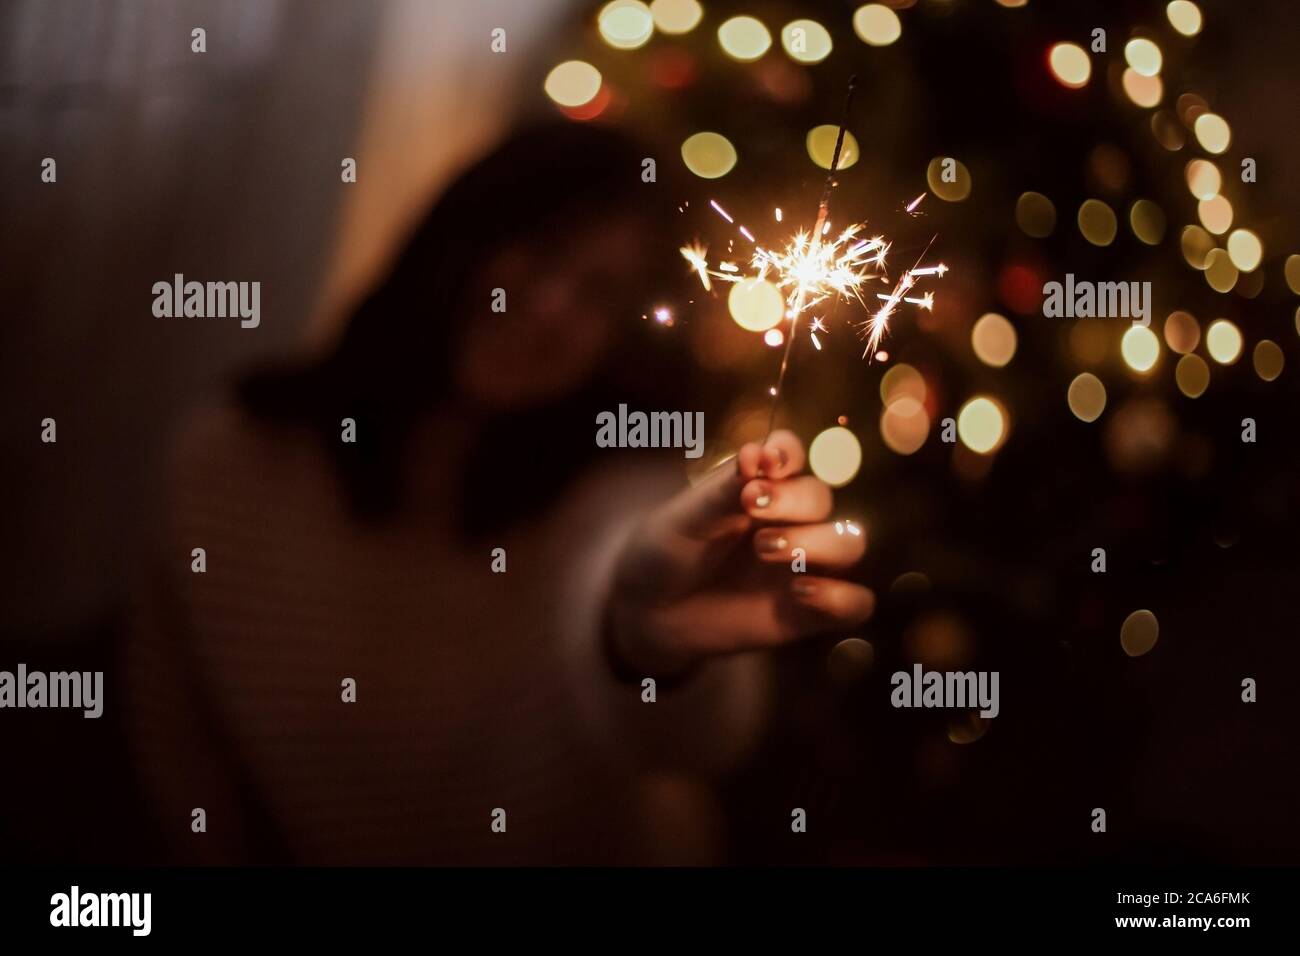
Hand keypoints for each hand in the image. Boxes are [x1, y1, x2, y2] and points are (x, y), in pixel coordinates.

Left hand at [607, 430, 875, 677]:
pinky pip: (855, 602)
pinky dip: (840, 596)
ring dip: (819, 543)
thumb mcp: (687, 519)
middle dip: (794, 500)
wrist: (651, 611)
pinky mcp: (811, 611)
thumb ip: (724, 491)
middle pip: (822, 497)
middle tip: (752, 507)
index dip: (788, 454)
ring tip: (765, 548)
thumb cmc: (667, 552)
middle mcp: (791, 520)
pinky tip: (799, 592)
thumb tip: (757, 454)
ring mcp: (805, 565)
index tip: (765, 462)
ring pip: (850, 543)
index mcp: (761, 486)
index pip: (792, 456)